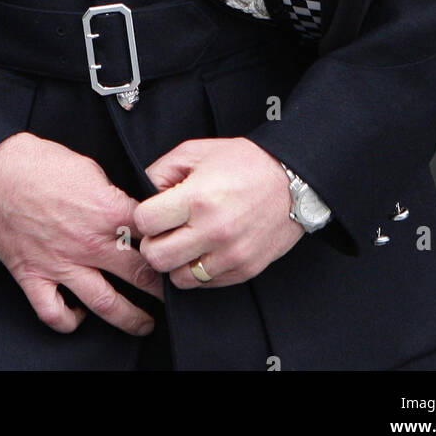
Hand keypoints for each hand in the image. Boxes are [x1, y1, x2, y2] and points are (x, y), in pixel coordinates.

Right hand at [0, 132, 163, 334]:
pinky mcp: (33, 276)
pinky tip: (79, 314)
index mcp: (107, 210)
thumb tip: (127, 209)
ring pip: (107, 305)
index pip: (153, 235)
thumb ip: (112, 195)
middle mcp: (89, 242)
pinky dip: (70, 320)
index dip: (168, 242)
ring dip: (132, 319)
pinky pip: (55, 314)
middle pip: (141, 275)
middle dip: (163, 287)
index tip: (175, 249)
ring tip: (144, 324)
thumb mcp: (89, 167)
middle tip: (175, 293)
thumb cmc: (38, 162)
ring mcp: (61, 264)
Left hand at [134, 137, 303, 287]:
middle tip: (164, 231)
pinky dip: (198, 270)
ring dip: (175, 262)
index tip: (154, 211)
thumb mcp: (197, 151)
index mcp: (198, 197)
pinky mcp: (243, 270)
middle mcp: (213, 230)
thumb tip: (143, 194)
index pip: (145, 222)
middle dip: (153, 243)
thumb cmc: (243, 162)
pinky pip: (204, 284)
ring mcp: (230, 254)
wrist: (292, 181)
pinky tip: (205, 249)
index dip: (144, 216)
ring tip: (185, 241)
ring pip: (178, 278)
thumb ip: (161, 170)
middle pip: (156, 257)